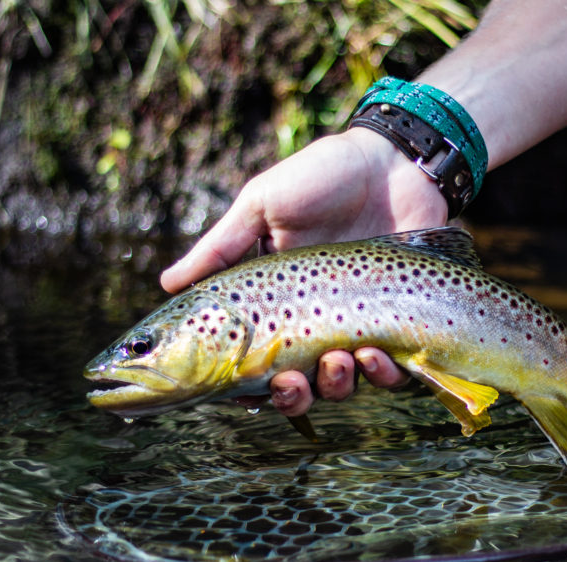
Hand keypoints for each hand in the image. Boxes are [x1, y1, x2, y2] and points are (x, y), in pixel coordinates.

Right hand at [161, 128, 432, 413]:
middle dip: (291, 397)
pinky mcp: (399, 325)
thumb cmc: (324, 176)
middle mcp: (313, 321)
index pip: (251, 360)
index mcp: (274, 299)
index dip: (241, 385)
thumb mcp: (263, 205)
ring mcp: (357, 326)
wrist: (396, 159)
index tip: (234, 392)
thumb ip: (220, 247)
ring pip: (340, 385)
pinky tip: (376, 354)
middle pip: (297, 386)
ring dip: (334, 385)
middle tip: (289, 384)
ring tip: (340, 360)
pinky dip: (382, 374)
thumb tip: (166, 284)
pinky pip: (390, 372)